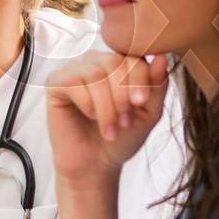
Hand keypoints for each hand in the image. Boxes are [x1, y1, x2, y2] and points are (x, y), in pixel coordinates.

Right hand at [45, 50, 168, 195]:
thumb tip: (162, 58)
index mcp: (121, 64)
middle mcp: (97, 61)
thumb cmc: (123, 137)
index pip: (133, 54)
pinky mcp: (56, 83)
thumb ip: (157, 86)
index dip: (139, 77)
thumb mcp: (149, 113)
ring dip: (106, 106)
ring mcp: (75, 70)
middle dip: (122, 95)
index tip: (141, 103)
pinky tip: (90, 117)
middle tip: (125, 121)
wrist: (97, 164)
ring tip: (111, 129)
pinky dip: (87, 104)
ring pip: (94, 74)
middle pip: (113, 61)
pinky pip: (73, 82)